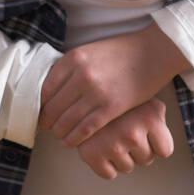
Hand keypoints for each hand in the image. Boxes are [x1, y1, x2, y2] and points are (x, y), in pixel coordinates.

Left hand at [39, 23, 188, 147]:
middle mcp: (81, 75)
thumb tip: (50, 89)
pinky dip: (74, 138)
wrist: (154, 51)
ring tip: (58, 136)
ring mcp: (96, 92)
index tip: (39, 113)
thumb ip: (71, 68)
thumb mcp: (90, 52)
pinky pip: (85, 128)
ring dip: (59, 132)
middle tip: (46, 128)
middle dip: (47, 121)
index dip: (38, 105)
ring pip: (66, 120)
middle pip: (53, 107)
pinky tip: (70, 142)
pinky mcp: (112, 107)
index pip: (44, 89)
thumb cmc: (122, 51)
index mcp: (73, 58)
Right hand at [74, 96, 173, 179]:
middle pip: (146, 160)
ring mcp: (111, 144)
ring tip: (112, 136)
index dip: (155, 142)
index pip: (165, 151)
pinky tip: (101, 147)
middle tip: (124, 131)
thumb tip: (166, 141)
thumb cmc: (120, 100)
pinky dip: (105, 166)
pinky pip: (109, 174)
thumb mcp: (146, 101)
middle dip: (138, 150)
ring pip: (128, 168)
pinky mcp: (92, 154)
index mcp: (150, 118)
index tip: (144, 131)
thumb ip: (158, 117)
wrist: (84, 93)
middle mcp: (132, 132)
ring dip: (122, 157)